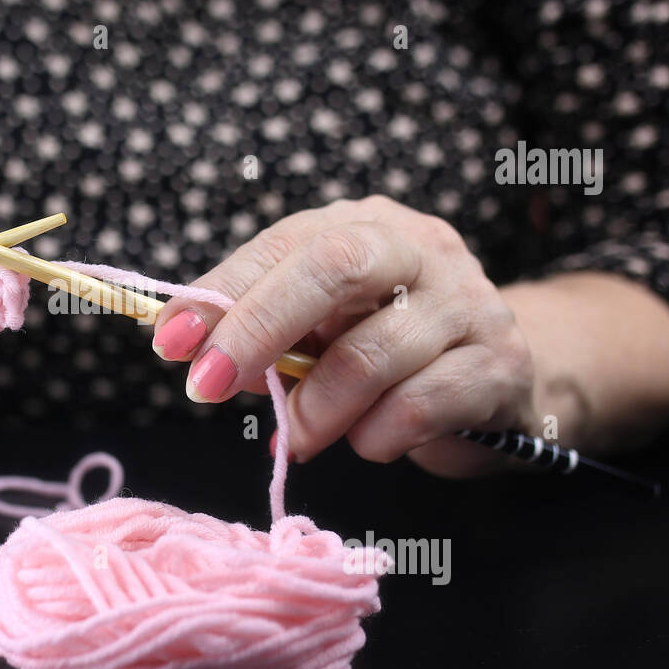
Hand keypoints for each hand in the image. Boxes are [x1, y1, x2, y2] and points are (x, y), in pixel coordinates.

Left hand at [152, 195, 537, 476]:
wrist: (499, 378)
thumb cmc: (387, 348)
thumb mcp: (319, 328)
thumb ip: (260, 328)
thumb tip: (182, 344)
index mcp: (365, 226)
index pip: (284, 244)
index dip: (222, 291)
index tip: (169, 342)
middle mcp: (422, 249)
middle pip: (335, 266)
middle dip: (258, 328)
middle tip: (207, 388)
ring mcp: (469, 303)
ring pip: (371, 354)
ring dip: (316, 410)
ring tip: (301, 437)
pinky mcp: (499, 366)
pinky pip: (416, 407)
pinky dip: (372, 438)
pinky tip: (367, 441)